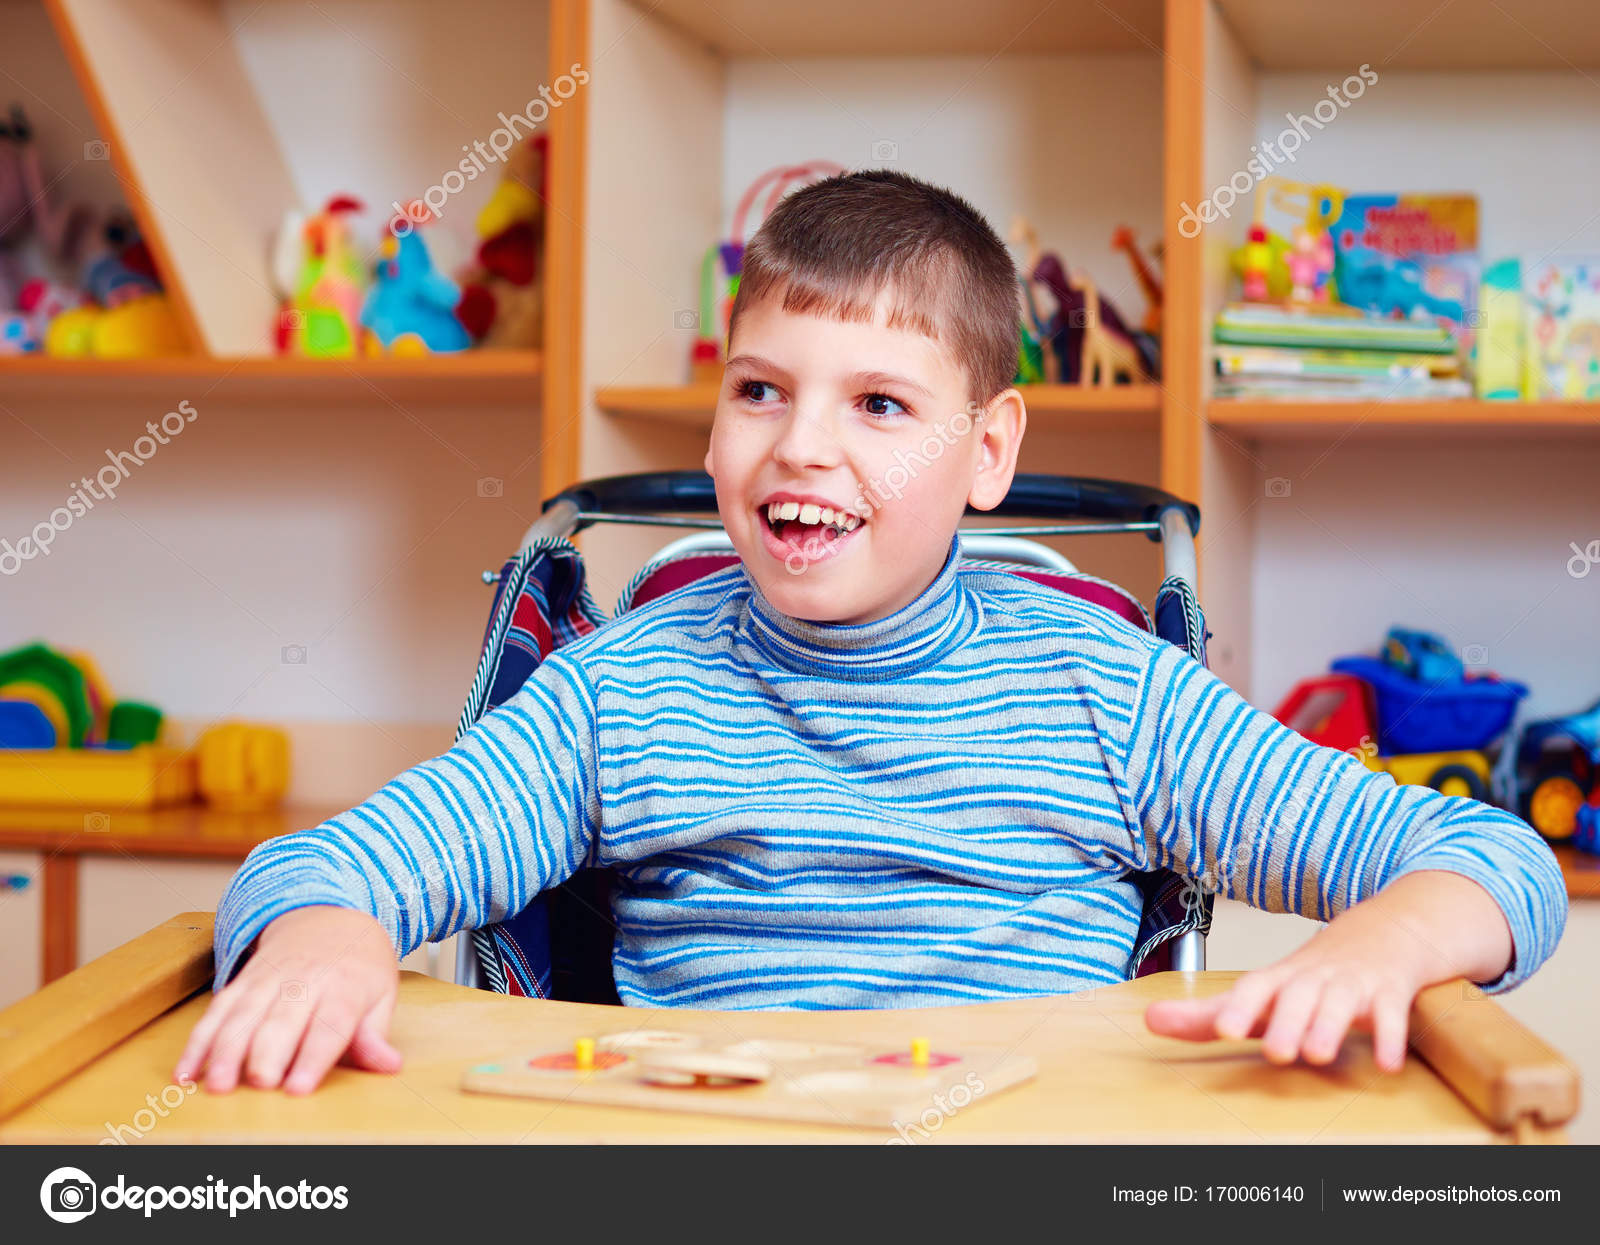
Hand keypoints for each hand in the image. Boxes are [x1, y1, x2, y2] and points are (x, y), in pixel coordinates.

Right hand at [174, 906, 402, 1094]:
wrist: (328, 914)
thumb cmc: (359, 965)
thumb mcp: (381, 994)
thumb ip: (376, 1034)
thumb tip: (388, 1066)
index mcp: (344, 986)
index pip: (329, 1023)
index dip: (312, 1057)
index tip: (298, 1088)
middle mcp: (303, 980)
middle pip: (281, 1020)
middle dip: (266, 1053)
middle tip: (258, 1085)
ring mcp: (268, 979)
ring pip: (242, 1015)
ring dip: (226, 1050)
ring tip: (217, 1085)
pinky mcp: (242, 982)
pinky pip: (217, 1011)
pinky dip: (198, 1041)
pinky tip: (186, 1072)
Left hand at [1143, 872, 1512, 1071]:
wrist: (1384, 932)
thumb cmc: (1310, 975)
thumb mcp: (1259, 993)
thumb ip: (1206, 1014)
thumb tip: (1148, 1021)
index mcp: (1280, 979)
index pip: (1255, 987)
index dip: (1240, 1007)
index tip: (1222, 1029)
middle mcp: (1313, 978)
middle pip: (1298, 996)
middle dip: (1287, 1022)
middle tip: (1275, 1052)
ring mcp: (1353, 983)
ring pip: (1341, 1002)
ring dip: (1330, 1027)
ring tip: (1318, 1055)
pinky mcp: (1390, 992)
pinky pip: (1392, 1013)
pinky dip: (1390, 1037)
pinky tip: (1385, 1064)